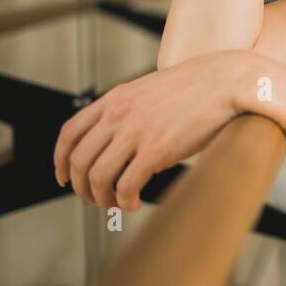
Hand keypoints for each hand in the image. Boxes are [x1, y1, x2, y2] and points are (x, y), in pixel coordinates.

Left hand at [53, 50, 252, 211]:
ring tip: (117, 204)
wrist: (225, 81)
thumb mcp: (149, 91)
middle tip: (96, 199)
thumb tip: (119, 140)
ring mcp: (135, 132)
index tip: (65, 177)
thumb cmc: (195, 89)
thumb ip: (129, 110)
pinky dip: (125, 202)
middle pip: (78, 161)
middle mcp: (118, 114)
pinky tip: (135, 203)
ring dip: (102, 199)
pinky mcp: (156, 149)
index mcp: (114, 99)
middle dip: (82, 188)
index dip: (60, 161)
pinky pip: (125, 186)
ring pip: (97, 177)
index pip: (69, 133)